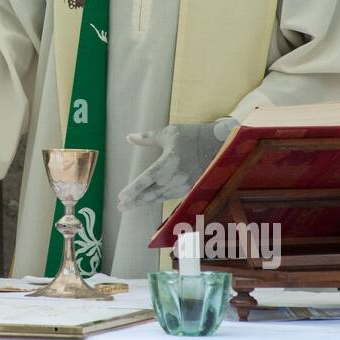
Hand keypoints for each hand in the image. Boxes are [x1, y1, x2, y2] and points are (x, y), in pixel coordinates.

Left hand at [117, 118, 234, 211]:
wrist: (219, 145)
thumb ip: (148, 138)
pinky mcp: (189, 188)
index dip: (133, 190)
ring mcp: (183, 185)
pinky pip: (169, 196)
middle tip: (120, 207)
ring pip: (159, 197)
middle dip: (134, 201)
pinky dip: (157, 199)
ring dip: (144, 201)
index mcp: (168, 163)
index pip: (146, 180)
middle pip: (150, 193)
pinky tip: (149, 200)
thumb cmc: (192, 136)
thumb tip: (129, 137)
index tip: (121, 196)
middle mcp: (175, 178)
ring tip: (130, 206)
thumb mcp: (169, 133)